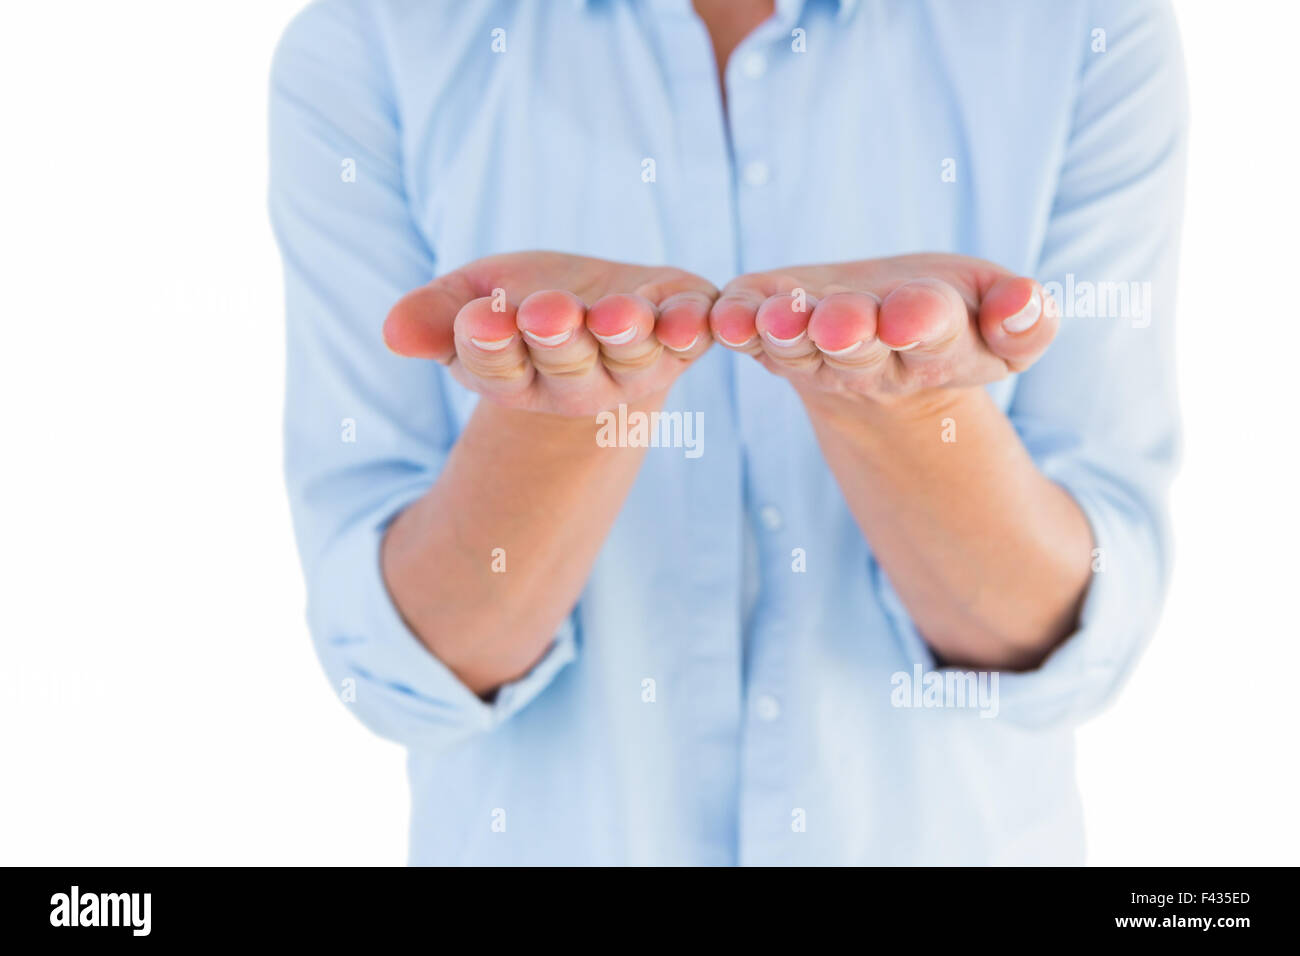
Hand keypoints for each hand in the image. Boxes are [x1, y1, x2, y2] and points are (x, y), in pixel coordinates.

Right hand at [383, 251, 715, 416]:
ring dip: (628, 335)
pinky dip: (694, 327)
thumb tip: (393, 332)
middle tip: (546, 313)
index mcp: (518, 376)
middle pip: (568, 363)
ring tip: (617, 313)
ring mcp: (637, 364)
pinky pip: (692, 337)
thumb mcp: (469, 300)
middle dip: (558, 338)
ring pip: (633, 355)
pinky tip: (692, 316)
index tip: (479, 322)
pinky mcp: (684, 337)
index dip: (490, 345)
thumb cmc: (520, 304)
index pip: (498, 366)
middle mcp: (580, 382)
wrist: (598, 306)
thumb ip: (434, 317)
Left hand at [709, 253, 1058, 406]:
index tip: (912, 313)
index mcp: (933, 347)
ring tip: (774, 317)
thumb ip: (1023, 317)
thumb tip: (1030, 303)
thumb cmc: (947, 316)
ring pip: (796, 346)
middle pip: (857, 348)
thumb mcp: (997, 314)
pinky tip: (724, 314)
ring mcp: (810, 351)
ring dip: (783, 332)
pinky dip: (734, 325)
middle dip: (847, 332)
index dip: (922, 323)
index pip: (934, 335)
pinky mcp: (765, 333)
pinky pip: (746, 335)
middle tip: (837, 321)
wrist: (879, 338)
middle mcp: (868, 358)